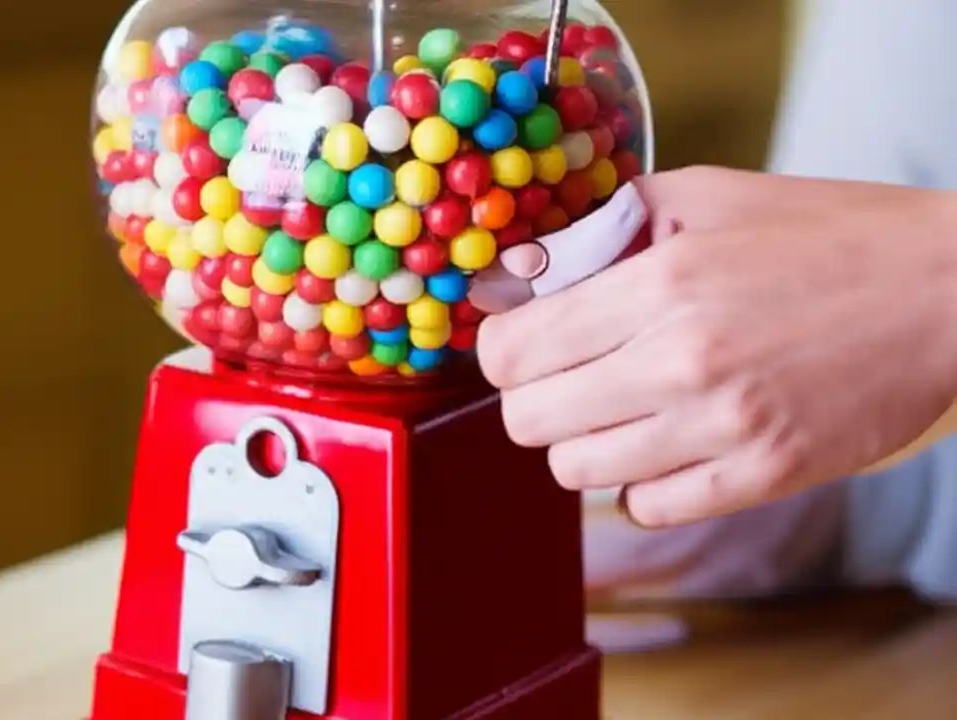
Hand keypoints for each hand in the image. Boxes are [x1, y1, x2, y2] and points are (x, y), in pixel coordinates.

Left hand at [477, 167, 956, 526]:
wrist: (947, 290)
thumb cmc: (823, 234)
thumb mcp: (703, 195)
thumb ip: (598, 230)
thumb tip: (515, 276)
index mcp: (659, 284)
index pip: (510, 353)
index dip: (502, 351)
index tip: (522, 344)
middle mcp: (682, 361)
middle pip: (529, 421)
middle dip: (535, 398)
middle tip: (571, 376)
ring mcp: (725, 427)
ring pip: (577, 471)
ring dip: (585, 441)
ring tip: (624, 406)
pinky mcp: (765, 475)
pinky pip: (647, 507)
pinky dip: (642, 481)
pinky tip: (670, 441)